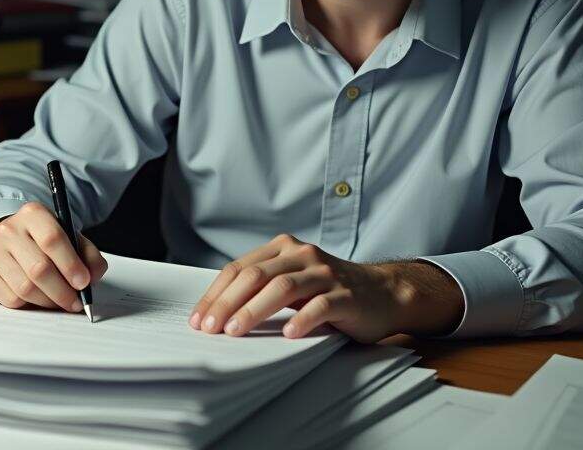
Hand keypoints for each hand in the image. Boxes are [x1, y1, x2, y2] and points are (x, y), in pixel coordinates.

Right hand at [0, 202, 107, 312]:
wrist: (10, 243)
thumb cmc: (44, 243)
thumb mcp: (70, 239)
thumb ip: (88, 255)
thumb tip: (91, 278)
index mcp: (33, 214)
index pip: (52, 239)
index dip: (70, 265)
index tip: (83, 283)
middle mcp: (8, 230)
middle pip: (38, 269)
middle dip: (62, 291)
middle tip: (75, 302)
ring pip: (25, 288)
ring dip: (47, 302)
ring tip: (58, 301)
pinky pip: (10, 300)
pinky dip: (29, 305)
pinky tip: (36, 298)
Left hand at [187, 234, 463, 341]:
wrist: (383, 293)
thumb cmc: (330, 291)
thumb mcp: (292, 281)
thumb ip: (261, 287)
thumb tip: (216, 311)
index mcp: (283, 248)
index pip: (240, 269)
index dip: (216, 293)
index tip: (199, 318)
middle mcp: (302, 255)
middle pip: (256, 276)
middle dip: (228, 303)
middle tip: (211, 328)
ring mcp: (325, 273)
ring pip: (283, 287)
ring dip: (255, 310)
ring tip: (236, 330)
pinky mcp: (347, 295)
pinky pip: (321, 305)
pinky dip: (302, 319)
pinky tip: (288, 334)